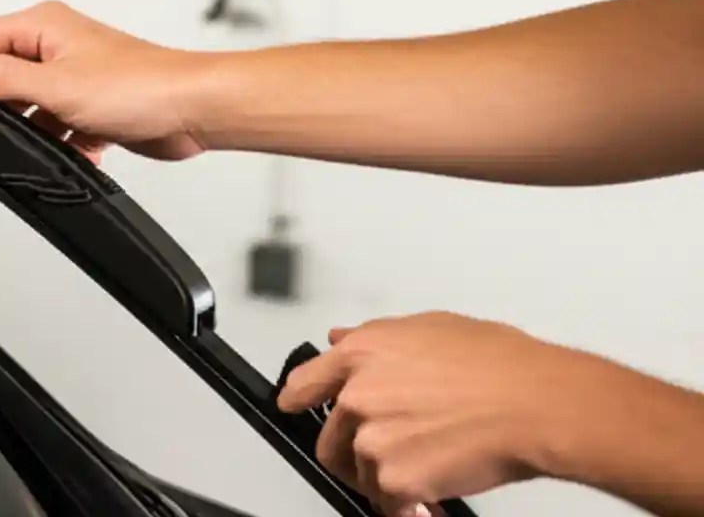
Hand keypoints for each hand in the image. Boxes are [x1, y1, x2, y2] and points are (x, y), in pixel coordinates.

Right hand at [0, 1, 208, 161]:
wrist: (193, 110)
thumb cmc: (142, 87)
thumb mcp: (57, 85)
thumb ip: (2, 79)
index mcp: (43, 27)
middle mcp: (56, 45)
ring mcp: (74, 74)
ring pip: (26, 102)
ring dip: (26, 124)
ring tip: (23, 139)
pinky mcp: (90, 104)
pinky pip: (55, 124)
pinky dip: (58, 140)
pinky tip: (69, 149)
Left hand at [277, 311, 599, 515]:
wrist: (537, 405)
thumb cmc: (501, 365)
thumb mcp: (430, 329)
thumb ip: (375, 337)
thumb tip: (341, 337)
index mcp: (362, 354)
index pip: (304, 383)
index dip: (296, 399)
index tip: (292, 407)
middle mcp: (358, 395)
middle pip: (329, 439)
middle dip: (353, 452)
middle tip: (387, 455)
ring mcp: (372, 439)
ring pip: (360, 472)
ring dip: (386, 477)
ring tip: (428, 463)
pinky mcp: (394, 478)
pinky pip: (388, 502)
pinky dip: (407, 504)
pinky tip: (432, 492)